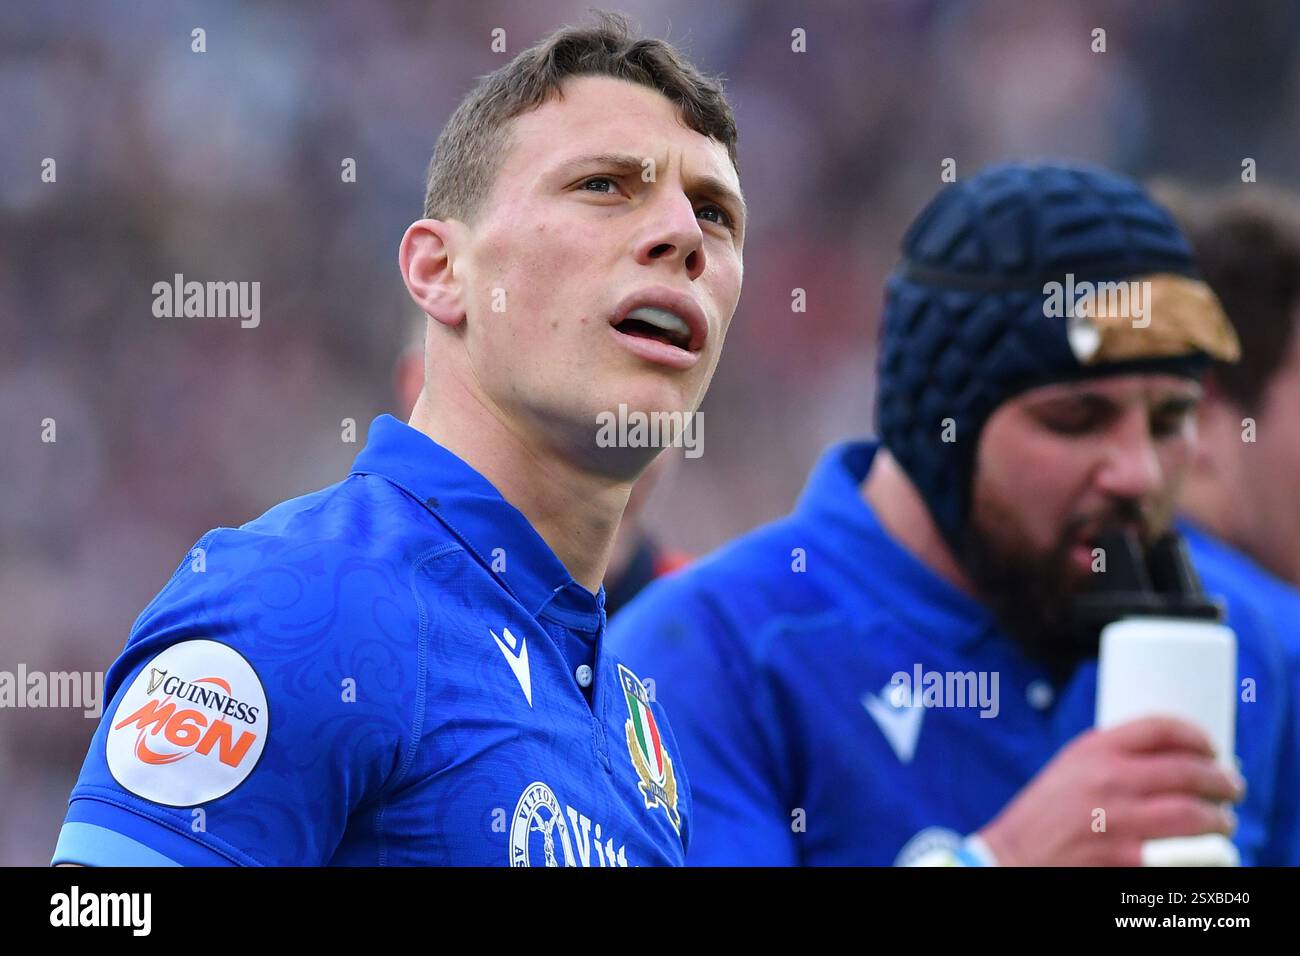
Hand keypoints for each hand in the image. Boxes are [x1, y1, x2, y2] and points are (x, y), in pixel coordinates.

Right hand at [977, 716, 1244, 865]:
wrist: (1013, 857)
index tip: (1212, 747)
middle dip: (1222, 779)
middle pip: (1187, 771)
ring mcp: (1120, 822)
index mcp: (1094, 750)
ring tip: (1224, 820)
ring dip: (1219, 818)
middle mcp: (1109, 781)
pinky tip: (1207, 850)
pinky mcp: (1128, 861)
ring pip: (1193, 814)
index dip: (1197, 735)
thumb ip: (1111, 758)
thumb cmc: (1044, 813)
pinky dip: (1202, 852)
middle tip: (1233, 786)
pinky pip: (1181, 854)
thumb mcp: (1070, 768)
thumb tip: (1169, 756)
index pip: (1161, 729)